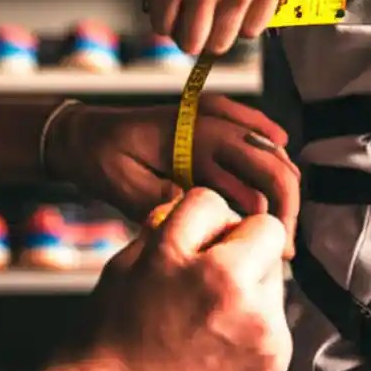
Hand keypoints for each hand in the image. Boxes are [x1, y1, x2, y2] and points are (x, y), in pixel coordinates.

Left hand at [44, 97, 300, 257]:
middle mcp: (214, 120)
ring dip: (279, 194)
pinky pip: (256, 140)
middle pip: (275, 163)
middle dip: (284, 209)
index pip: (261, 168)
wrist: (85, 134)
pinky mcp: (214, 125)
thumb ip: (165, 200)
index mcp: (196, 133)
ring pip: (271, 154)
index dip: (275, 213)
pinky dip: (269, 168)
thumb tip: (218, 217)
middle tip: (281, 250)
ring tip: (272, 236)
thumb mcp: (125, 186)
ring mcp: (217, 118)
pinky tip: (266, 205)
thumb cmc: (102, 159)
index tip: (275, 252)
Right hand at [78, 189, 291, 370]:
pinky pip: (276, 317)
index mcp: (179, 256)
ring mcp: (257, 325)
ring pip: (275, 275)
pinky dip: (255, 322)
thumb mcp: (124, 265)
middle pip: (267, 231)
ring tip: (210, 313)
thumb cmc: (108, 340)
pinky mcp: (274, 356)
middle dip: (242, 243)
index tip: (192, 240)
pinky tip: (219, 340)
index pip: (213, 202)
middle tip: (213, 269)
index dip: (200, 219)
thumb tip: (195, 214)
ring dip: (251, 283)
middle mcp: (226, 286)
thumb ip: (165, 231)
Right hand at [135, 0, 284, 55]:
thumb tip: (221, 33)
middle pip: (220, 43)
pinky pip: (162, 27)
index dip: (229, 21)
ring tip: (176, 4)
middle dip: (203, 31)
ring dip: (180, 30)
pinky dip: (159, 16)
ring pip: (191, 43)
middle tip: (190, 7)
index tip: (217, 6)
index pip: (250, 32)